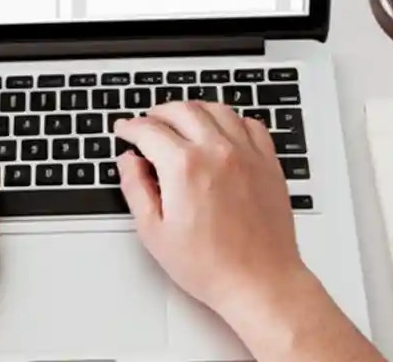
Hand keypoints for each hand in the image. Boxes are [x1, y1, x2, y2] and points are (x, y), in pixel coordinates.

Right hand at [115, 102, 381, 361]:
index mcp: (184, 167)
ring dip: (193, 109)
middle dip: (158, 112)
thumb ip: (136, 189)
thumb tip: (128, 162)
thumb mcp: (155, 233)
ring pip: (216, 109)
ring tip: (180, 120)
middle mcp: (217, 151)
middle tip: (147, 123)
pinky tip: (222, 130)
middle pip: (181, 110)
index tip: (124, 130)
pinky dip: (231, 120)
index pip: (149, 130)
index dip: (130, 127)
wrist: (259, 282)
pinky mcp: (268, 163)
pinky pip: (250, 124)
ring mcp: (246, 154)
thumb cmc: (210, 265)